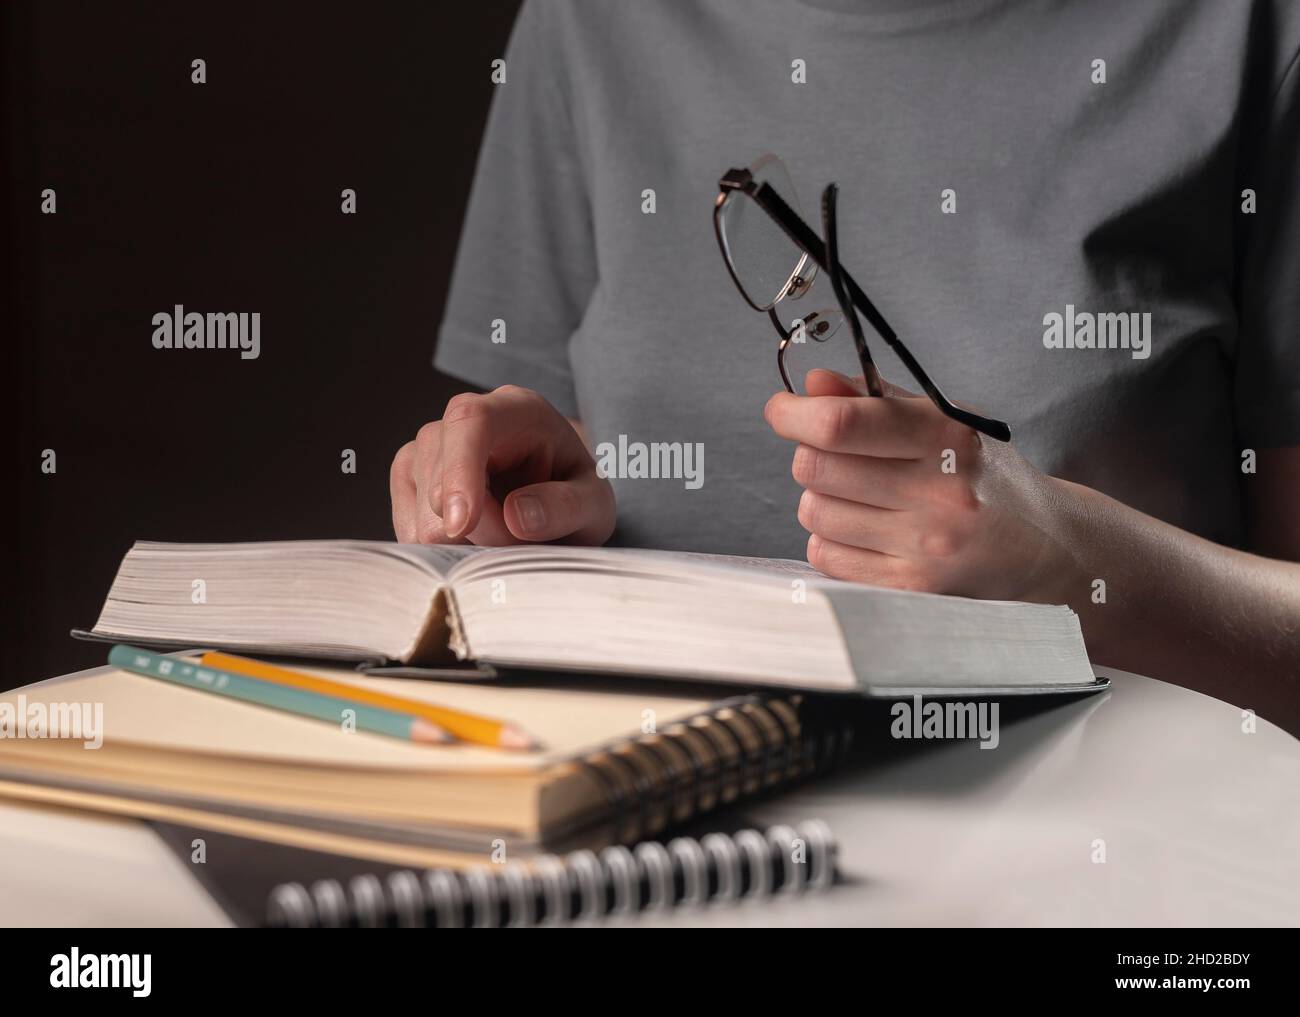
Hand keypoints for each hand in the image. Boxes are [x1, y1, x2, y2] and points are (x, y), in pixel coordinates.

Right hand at [390, 385, 615, 545]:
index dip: (459, 471)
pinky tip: (475, 541)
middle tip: (524, 540)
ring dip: (465, 545)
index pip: (470, 422)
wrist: (555, 501)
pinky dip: (443, 551)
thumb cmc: (575, 497)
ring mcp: (427, 448)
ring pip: (422, 517)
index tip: (463, 526)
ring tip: (504, 537)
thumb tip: (517, 515)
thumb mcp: (595, 505)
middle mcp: (461, 420)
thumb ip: (568, 507)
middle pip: (439, 485)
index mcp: (514, 409)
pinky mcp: (409, 479)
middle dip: (482, 532)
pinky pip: (409, 532)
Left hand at [764, 369, 1076, 602]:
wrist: (1046, 547)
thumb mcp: (942, 422)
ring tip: (858, 497)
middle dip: (811, 454)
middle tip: (833, 456)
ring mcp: (924, 546)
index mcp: (945, 437)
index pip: (841, 424)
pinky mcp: (910, 588)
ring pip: (813, 513)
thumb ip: (874, 400)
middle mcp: (937, 493)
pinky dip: (831, 540)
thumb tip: (813, 385)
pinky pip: (826, 556)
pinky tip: (866, 531)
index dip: (794, 414)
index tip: (783, 410)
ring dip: (821, 499)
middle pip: (815, 467)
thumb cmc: (982, 476)